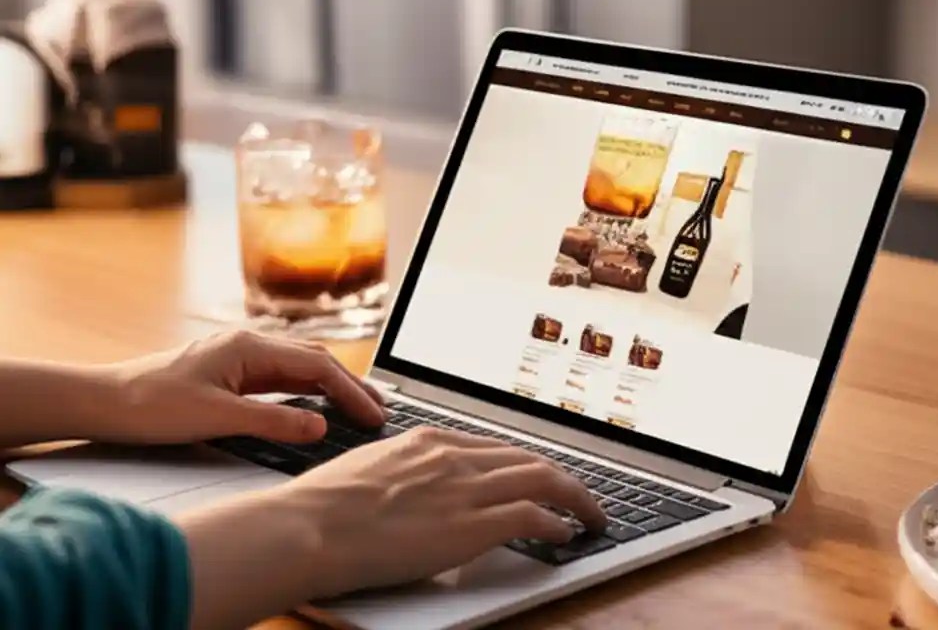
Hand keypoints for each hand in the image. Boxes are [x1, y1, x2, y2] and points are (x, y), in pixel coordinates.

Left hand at [98, 330, 384, 444]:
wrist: (104, 401)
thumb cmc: (151, 406)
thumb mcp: (218, 418)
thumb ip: (274, 422)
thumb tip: (321, 425)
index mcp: (250, 347)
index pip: (318, 367)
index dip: (352, 392)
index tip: (375, 416)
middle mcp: (249, 344)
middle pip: (316, 360)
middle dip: (351, 385)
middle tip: (379, 412)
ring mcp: (240, 356)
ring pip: (301, 367)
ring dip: (332, 386)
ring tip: (359, 408)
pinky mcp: (231, 372)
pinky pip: (282, 377)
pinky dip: (308, 390)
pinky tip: (317, 405)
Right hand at [177, 427, 607, 627]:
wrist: (311, 526)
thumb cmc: (322, 507)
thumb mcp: (368, 469)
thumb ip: (400, 473)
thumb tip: (406, 491)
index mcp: (428, 441)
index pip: (493, 447)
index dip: (521, 464)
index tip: (535, 475)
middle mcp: (455, 456)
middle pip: (528, 458)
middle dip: (560, 477)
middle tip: (578, 494)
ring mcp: (467, 488)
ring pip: (545, 479)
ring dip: (576, 497)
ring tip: (591, 513)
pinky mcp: (475, 523)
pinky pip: (535, 516)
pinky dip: (559, 523)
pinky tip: (567, 533)